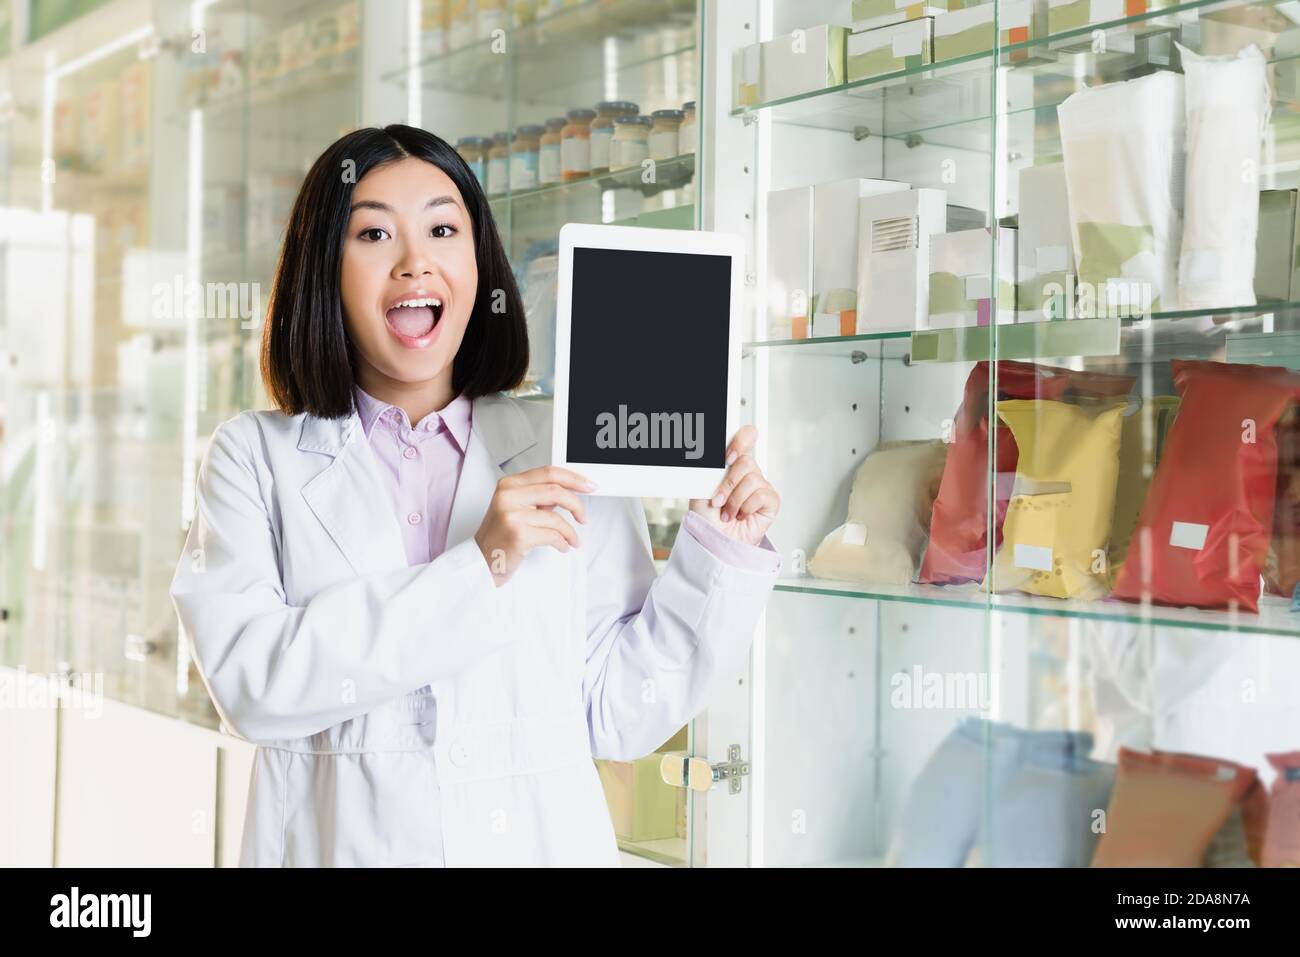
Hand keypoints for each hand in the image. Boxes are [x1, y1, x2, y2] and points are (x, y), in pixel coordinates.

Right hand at [474, 465, 593, 586]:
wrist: (481, 561)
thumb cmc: (500, 536)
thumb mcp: (516, 508)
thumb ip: (539, 497)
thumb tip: (570, 491)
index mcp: (509, 484)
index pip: (548, 472)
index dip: (573, 478)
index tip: (589, 486)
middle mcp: (508, 496)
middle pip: (555, 490)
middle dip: (576, 504)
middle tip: (584, 516)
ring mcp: (512, 514)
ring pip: (556, 517)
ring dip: (570, 532)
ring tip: (572, 539)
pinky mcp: (519, 534)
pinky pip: (553, 535)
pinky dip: (563, 542)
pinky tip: (562, 546)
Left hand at [688, 425, 779, 545]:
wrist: (715, 540)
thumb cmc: (708, 517)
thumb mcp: (701, 488)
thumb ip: (710, 469)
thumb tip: (712, 454)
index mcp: (732, 465)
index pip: (746, 438)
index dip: (741, 441)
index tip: (727, 456)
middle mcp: (748, 473)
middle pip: (746, 460)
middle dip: (728, 483)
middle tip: (718, 500)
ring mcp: (761, 486)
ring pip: (752, 479)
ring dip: (734, 500)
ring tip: (728, 513)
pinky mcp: (771, 501)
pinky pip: (761, 495)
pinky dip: (746, 508)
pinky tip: (741, 515)